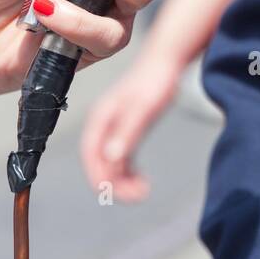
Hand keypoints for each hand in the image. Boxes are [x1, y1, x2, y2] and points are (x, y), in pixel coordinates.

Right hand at [79, 50, 182, 200]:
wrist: (167, 62)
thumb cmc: (155, 81)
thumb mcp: (143, 109)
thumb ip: (127, 133)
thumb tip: (111, 158)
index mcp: (101, 120)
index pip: (91, 155)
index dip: (100, 177)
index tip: (116, 193)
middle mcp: (104, 126)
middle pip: (100, 163)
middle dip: (114, 183)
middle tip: (138, 196)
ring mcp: (115, 130)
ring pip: (111, 164)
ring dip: (122, 181)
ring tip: (142, 191)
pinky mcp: (128, 131)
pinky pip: (122, 160)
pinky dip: (129, 174)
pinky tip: (142, 182)